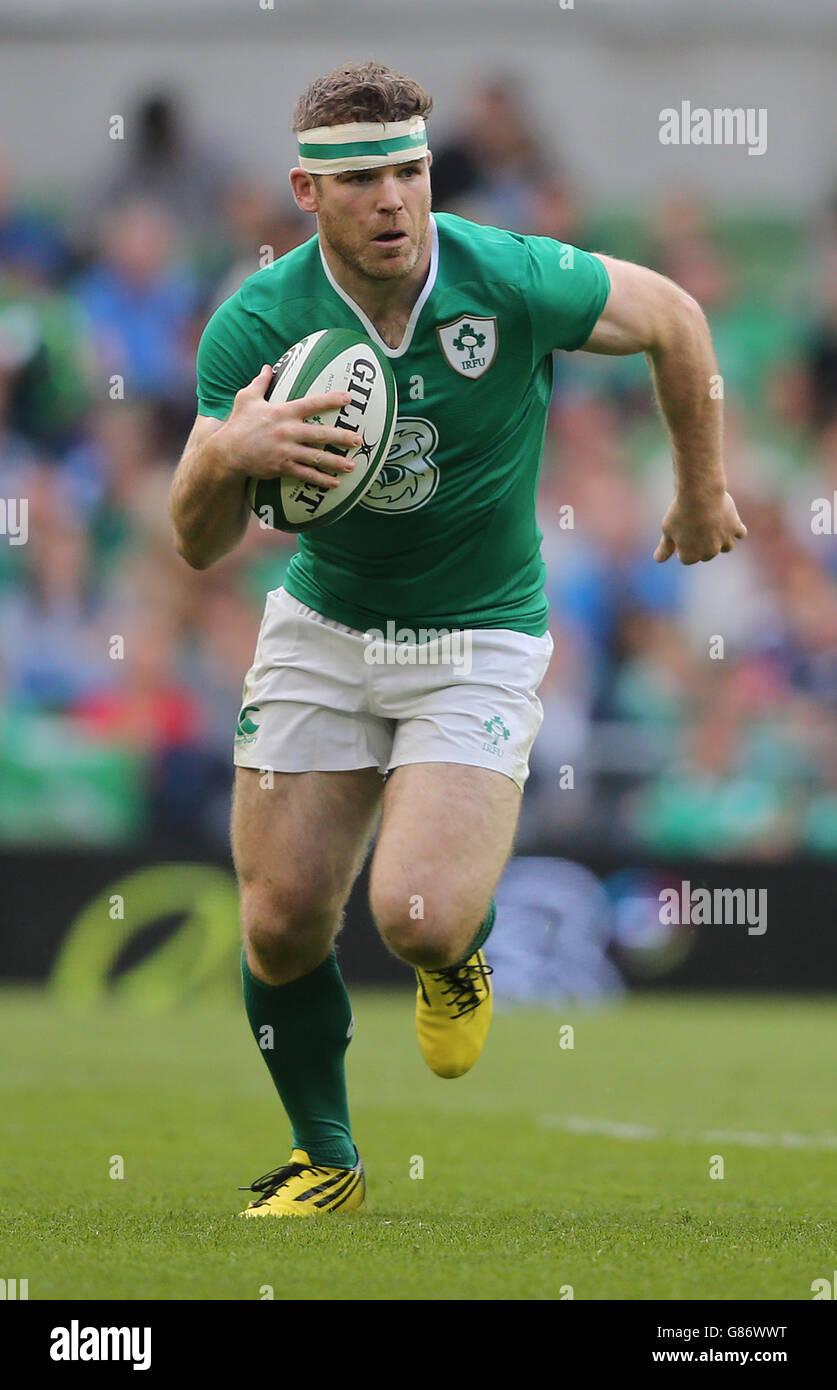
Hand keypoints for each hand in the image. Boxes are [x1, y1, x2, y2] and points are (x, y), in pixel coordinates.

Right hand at [219, 364, 362, 488]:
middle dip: (341, 437)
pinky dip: (321, 480)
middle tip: (358, 440)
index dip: (331, 400)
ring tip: (352, 466)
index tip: (348, 398)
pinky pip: (305, 474)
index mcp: (283, 412)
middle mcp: (288, 432)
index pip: (312, 404)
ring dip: (336, 462)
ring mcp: (286, 451)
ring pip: (316, 457)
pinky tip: (335, 483)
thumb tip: (267, 366)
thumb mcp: (246, 398)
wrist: (227, 452)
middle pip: (320, 434)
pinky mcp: (282, 467)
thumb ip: (260, 382)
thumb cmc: (238, 423)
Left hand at [654, 489, 746, 564]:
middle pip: (707, 554)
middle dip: (702, 545)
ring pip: (727, 547)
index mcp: (690, 556)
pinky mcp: (735, 527)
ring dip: (722, 542)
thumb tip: (658, 560)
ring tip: (715, 530)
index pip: (687, 558)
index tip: (681, 534)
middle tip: (697, 528)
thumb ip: (665, 547)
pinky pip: (740, 533)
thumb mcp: (667, 530)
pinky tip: (730, 522)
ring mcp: (724, 541)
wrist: (699, 495)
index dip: (683, 547)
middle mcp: (709, 552)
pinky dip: (736, 530)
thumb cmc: (679, 512)